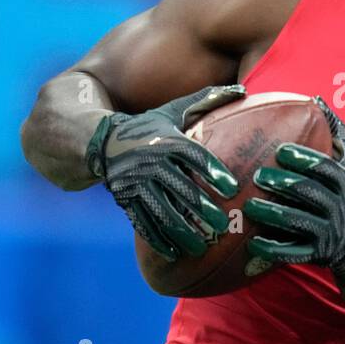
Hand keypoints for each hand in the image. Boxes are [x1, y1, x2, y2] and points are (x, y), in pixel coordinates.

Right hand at [87, 83, 246, 260]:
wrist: (101, 141)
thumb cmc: (149, 126)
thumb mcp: (173, 111)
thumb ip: (206, 102)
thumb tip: (243, 89)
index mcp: (167, 140)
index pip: (194, 156)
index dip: (213, 171)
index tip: (232, 189)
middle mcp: (151, 162)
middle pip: (180, 188)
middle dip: (202, 209)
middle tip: (223, 225)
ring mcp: (136, 183)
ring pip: (161, 210)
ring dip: (182, 231)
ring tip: (202, 247)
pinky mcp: (125, 200)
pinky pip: (142, 222)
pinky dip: (157, 240)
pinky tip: (174, 253)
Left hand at [243, 95, 344, 282]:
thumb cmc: (343, 196)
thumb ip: (335, 134)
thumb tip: (318, 101)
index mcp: (344, 183)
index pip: (326, 168)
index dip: (305, 159)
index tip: (281, 150)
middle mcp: (339, 207)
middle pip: (311, 193)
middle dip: (285, 184)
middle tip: (258, 175)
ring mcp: (329, 232)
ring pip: (300, 222)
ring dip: (275, 214)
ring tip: (250, 206)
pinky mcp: (316, 253)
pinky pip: (294, 252)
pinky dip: (274, 249)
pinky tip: (254, 243)